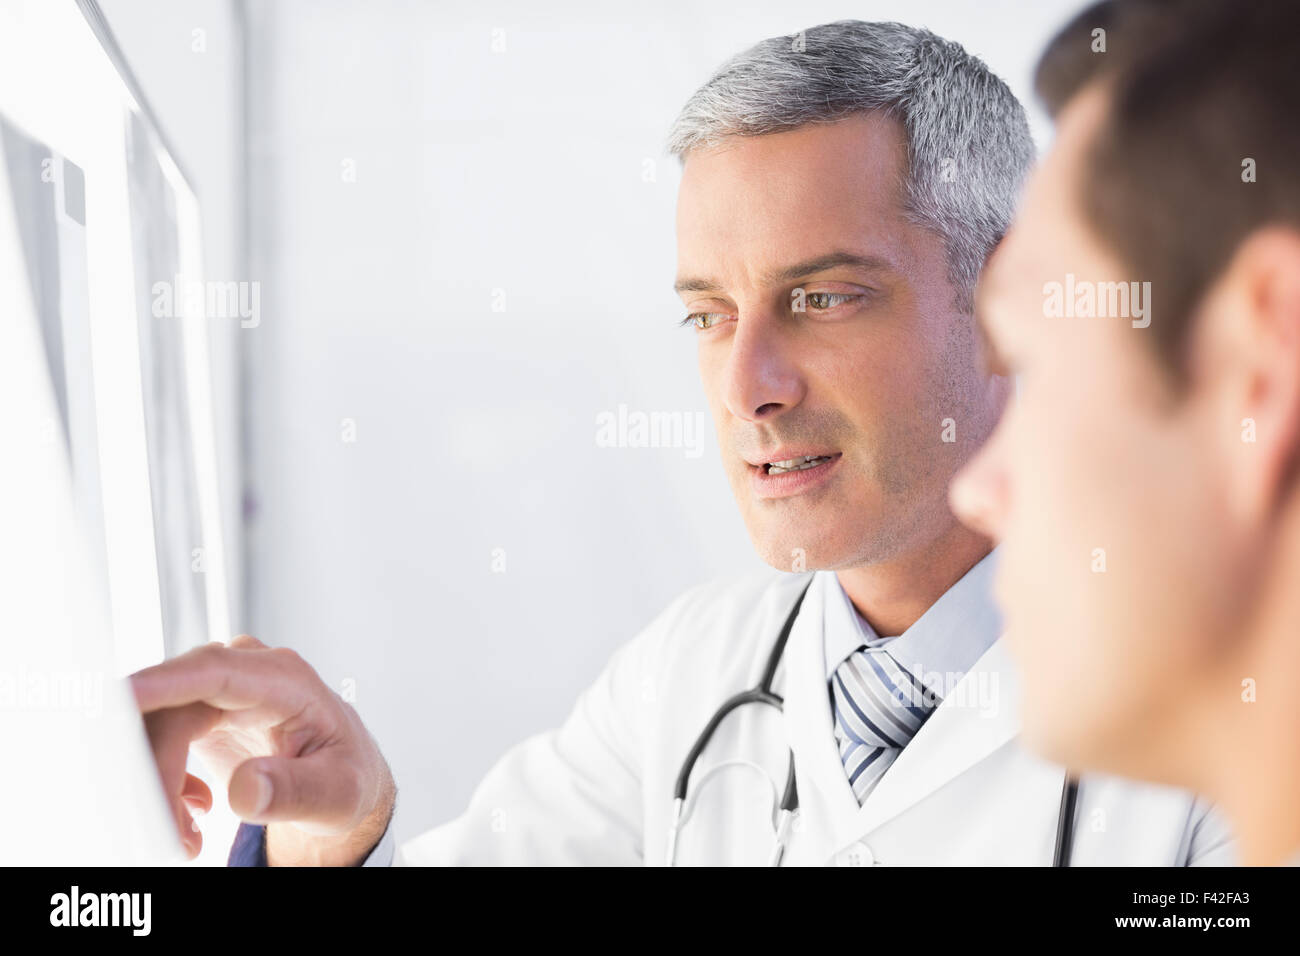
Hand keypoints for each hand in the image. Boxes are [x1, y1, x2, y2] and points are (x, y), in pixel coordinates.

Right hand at [130, 635, 395, 864]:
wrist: (341, 779)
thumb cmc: (345, 777)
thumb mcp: (339, 794)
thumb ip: (297, 791)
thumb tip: (247, 788)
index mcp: (288, 680)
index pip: (217, 671)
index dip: (166, 682)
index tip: (120, 698)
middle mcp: (249, 674)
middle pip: (175, 707)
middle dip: (158, 773)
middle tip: (173, 836)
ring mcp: (222, 690)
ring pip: (158, 724)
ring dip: (158, 785)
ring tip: (187, 838)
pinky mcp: (202, 711)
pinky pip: (157, 738)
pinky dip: (163, 783)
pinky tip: (194, 811)